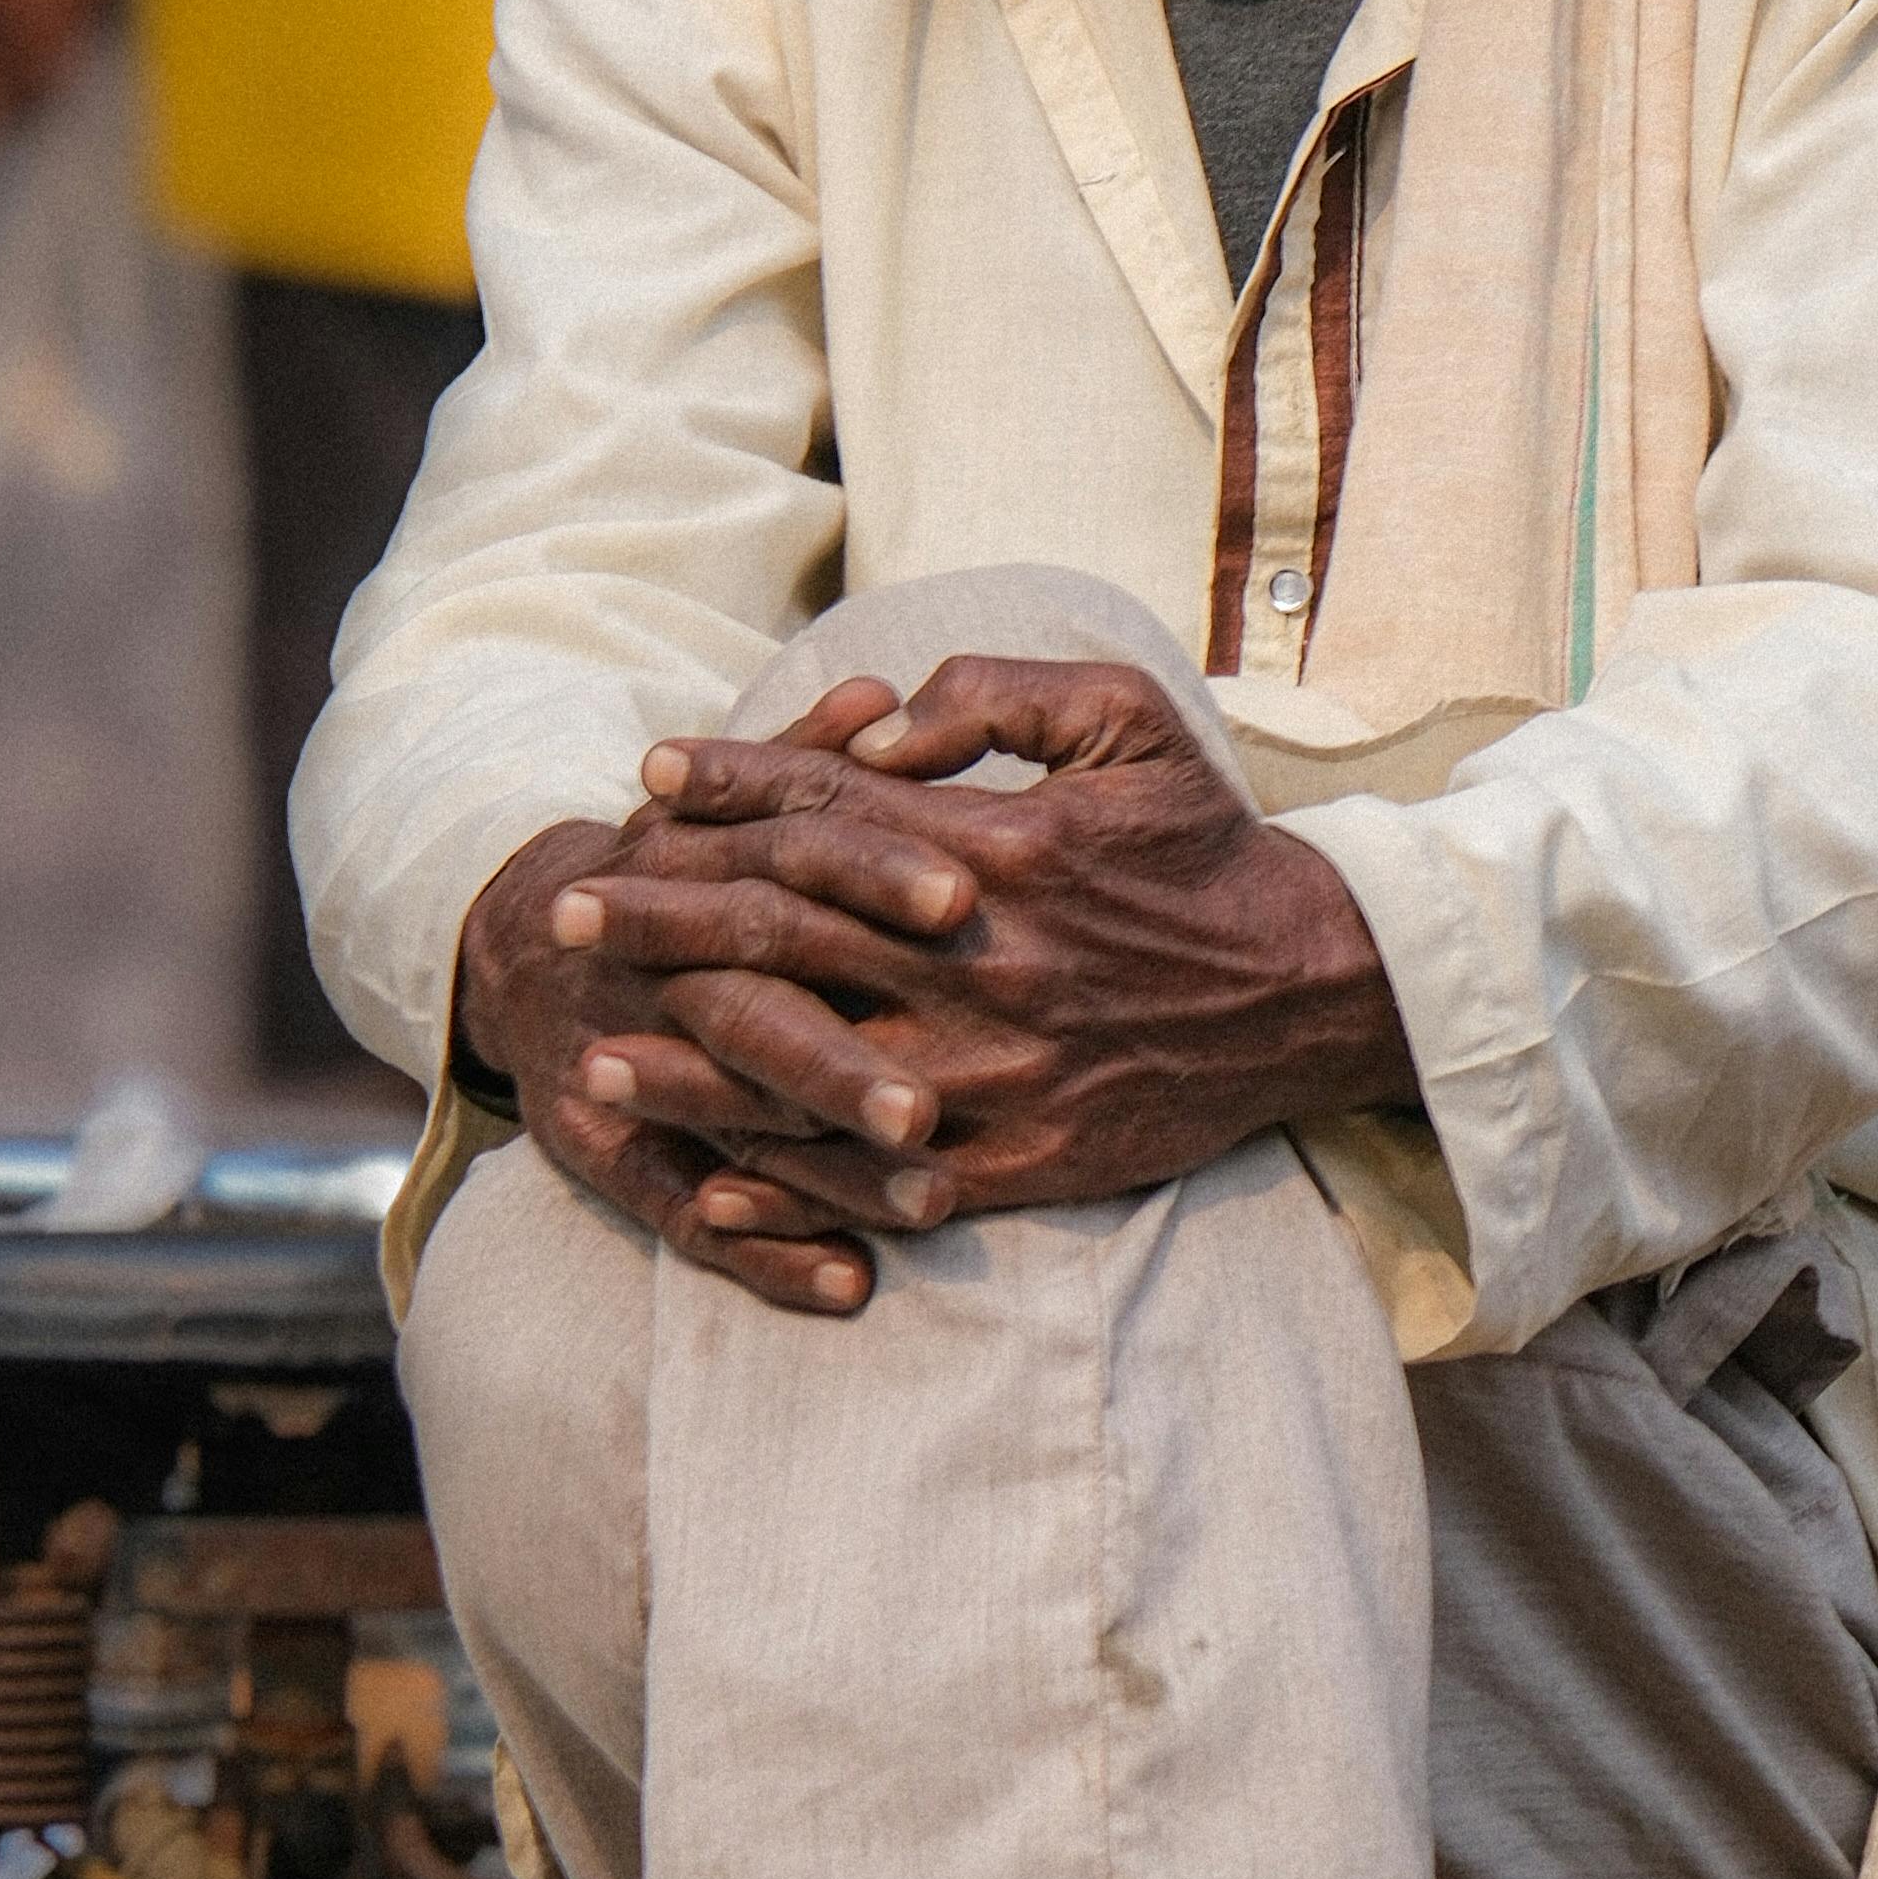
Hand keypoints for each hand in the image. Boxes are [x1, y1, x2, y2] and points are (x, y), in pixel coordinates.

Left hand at [457, 651, 1411, 1315]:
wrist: (1313, 989)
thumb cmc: (1205, 845)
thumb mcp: (1127, 720)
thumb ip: (997, 694)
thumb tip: (876, 723)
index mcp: (1001, 850)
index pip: (828, 810)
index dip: (728, 787)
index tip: (646, 774)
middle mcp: (983, 964)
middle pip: (787, 939)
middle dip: (663, 921)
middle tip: (564, 913)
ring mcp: (998, 1072)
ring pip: (811, 1073)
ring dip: (693, 1064)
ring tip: (593, 1056)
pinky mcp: (1022, 1160)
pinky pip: (879, 1182)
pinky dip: (788, 1184)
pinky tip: (708, 1177)